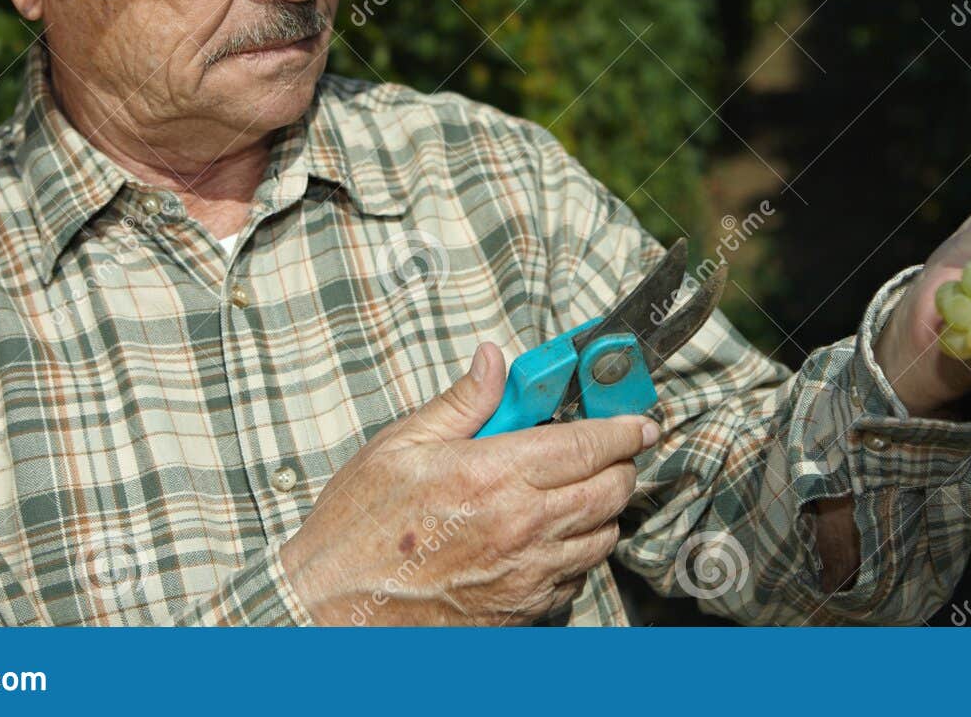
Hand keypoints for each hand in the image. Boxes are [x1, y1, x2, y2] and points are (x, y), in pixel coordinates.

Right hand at [280, 342, 657, 624]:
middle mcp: (522, 526)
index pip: (590, 443)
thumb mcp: (400, 446)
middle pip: (611, 490)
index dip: (625, 427)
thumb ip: (462, 401)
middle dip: (621, 465)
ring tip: (573, 492)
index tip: (639, 420)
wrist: (331, 610)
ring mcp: (527, 574)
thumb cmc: (357, 529)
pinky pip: (576, 577)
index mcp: (495, 474)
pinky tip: (547, 538)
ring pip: (602, 536)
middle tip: (609, 451)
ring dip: (601, 510)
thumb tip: (494, 360)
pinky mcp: (522, 610)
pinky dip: (576, 554)